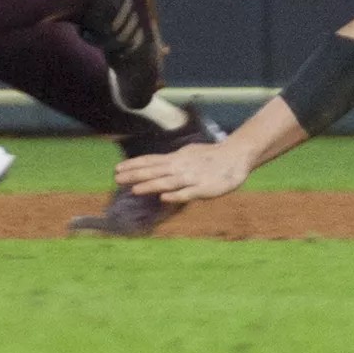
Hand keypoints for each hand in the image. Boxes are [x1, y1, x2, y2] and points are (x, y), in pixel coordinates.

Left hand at [117, 140, 253, 205]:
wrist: (237, 155)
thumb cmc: (212, 157)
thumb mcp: (189, 154)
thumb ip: (173, 161)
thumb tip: (158, 165)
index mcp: (177, 159)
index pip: (151, 161)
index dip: (134, 165)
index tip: (117, 169)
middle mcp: (181, 167)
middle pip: (155, 171)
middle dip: (135, 175)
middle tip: (116, 178)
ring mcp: (192, 177)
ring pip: (168, 182)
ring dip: (151, 185)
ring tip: (134, 190)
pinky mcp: (205, 188)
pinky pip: (188, 193)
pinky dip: (176, 195)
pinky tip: (164, 198)